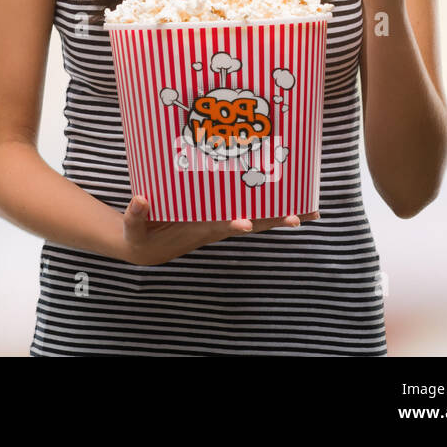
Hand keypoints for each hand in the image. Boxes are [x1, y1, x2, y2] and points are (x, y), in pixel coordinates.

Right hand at [120, 195, 319, 265]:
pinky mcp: (219, 214)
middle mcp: (214, 226)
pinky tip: (291, 200)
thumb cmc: (140, 236)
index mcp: (195, 230)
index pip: (218, 226)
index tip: (246, 223)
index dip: (233, 224)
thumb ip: (135, 216)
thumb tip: (140, 199)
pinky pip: (250, 209)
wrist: (147, 247)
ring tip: (312, 211)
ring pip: (257, 217)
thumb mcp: (133, 230)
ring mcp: (220, 221)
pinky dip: (270, 207)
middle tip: (301, 218)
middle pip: (250, 223)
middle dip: (274, 220)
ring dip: (282, 214)